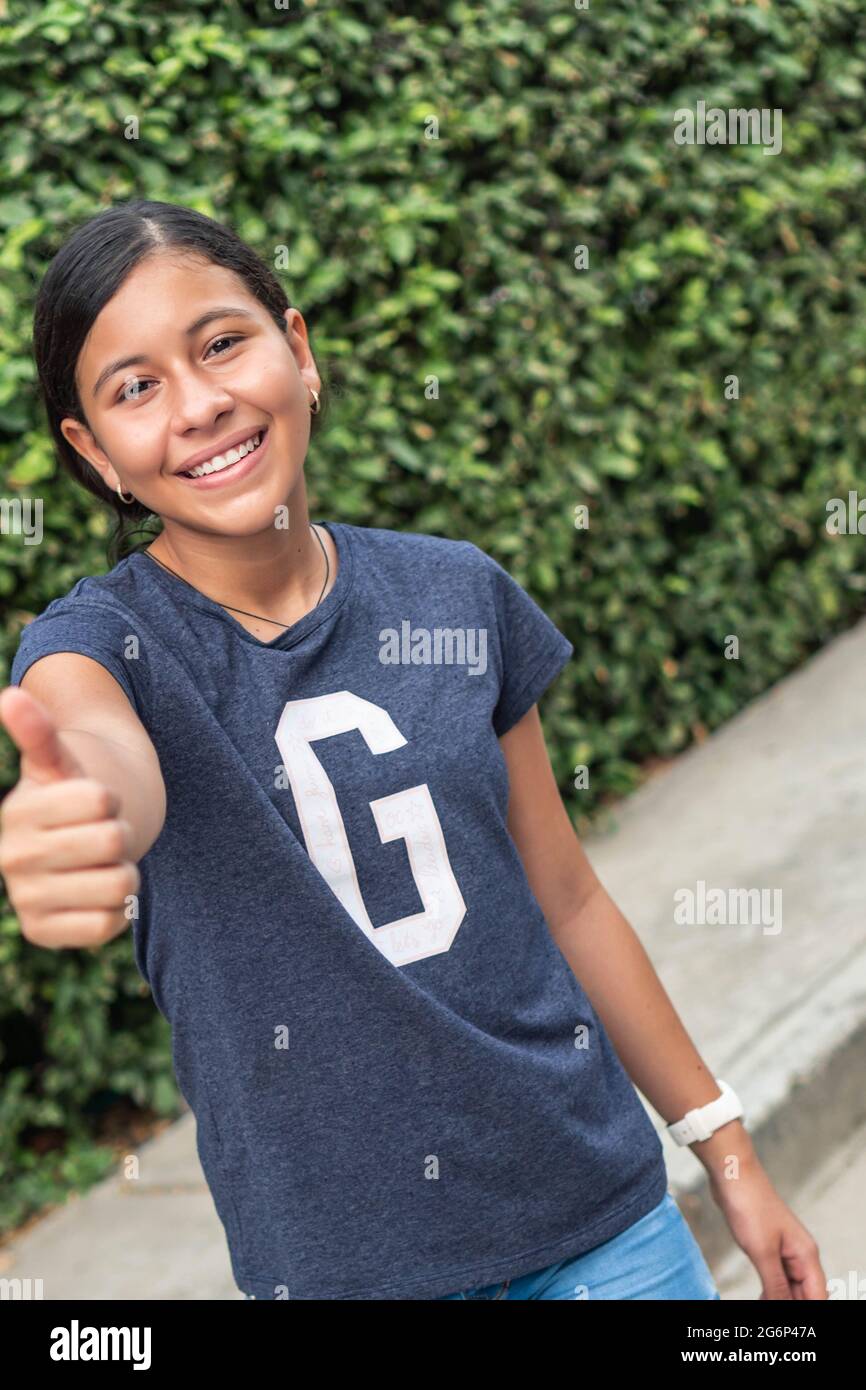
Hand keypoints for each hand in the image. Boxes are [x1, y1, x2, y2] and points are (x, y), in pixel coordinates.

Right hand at [0, 684, 137, 948]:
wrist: (70, 849)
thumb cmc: (69, 799)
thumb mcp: (59, 762)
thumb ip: (39, 732)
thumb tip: (11, 696)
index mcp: (17, 814)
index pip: (101, 799)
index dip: (109, 798)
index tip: (92, 802)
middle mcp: (12, 860)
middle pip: (114, 840)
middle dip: (119, 834)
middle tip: (100, 836)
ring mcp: (26, 899)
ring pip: (117, 885)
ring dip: (122, 873)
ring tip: (99, 866)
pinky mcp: (44, 933)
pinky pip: (107, 924)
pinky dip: (115, 910)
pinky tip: (95, 896)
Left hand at [708, 1157, 827, 1298]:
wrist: (733, 1175)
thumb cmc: (749, 1206)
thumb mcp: (762, 1251)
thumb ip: (775, 1284)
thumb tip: (782, 1307)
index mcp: (806, 1255)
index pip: (817, 1296)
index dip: (805, 1309)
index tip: (788, 1318)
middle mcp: (800, 1254)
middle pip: (804, 1293)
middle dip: (790, 1305)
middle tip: (766, 1309)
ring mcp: (784, 1249)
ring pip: (790, 1285)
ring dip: (779, 1299)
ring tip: (762, 1305)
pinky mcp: (768, 1245)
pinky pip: (776, 1274)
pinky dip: (770, 1288)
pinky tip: (760, 1296)